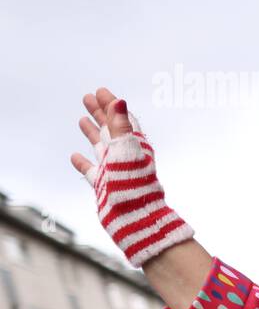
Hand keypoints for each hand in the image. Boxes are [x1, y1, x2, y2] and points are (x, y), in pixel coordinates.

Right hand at [71, 88, 194, 267]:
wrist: (134, 218)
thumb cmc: (134, 184)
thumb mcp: (126, 150)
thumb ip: (121, 126)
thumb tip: (119, 101)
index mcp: (133, 145)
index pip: (121, 118)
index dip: (111, 104)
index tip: (100, 90)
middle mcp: (124, 156)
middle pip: (110, 128)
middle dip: (100, 112)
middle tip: (87, 97)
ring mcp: (114, 170)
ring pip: (101, 146)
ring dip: (92, 131)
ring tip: (81, 118)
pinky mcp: (105, 186)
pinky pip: (92, 170)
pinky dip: (83, 162)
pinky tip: (74, 156)